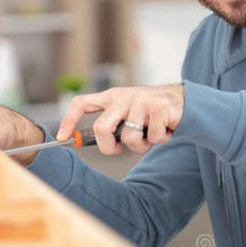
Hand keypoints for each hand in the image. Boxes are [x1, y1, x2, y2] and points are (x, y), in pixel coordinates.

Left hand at [56, 83, 184, 154]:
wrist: (183, 101)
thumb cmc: (150, 113)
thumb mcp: (127, 113)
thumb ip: (111, 124)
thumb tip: (85, 141)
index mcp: (112, 97)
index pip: (82, 103)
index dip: (69, 120)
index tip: (62, 137)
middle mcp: (124, 97)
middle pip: (101, 128)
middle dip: (108, 147)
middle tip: (117, 150)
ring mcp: (140, 102)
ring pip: (129, 139)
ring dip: (142, 145)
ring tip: (150, 135)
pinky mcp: (158, 108)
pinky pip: (153, 138)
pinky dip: (160, 140)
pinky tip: (165, 129)